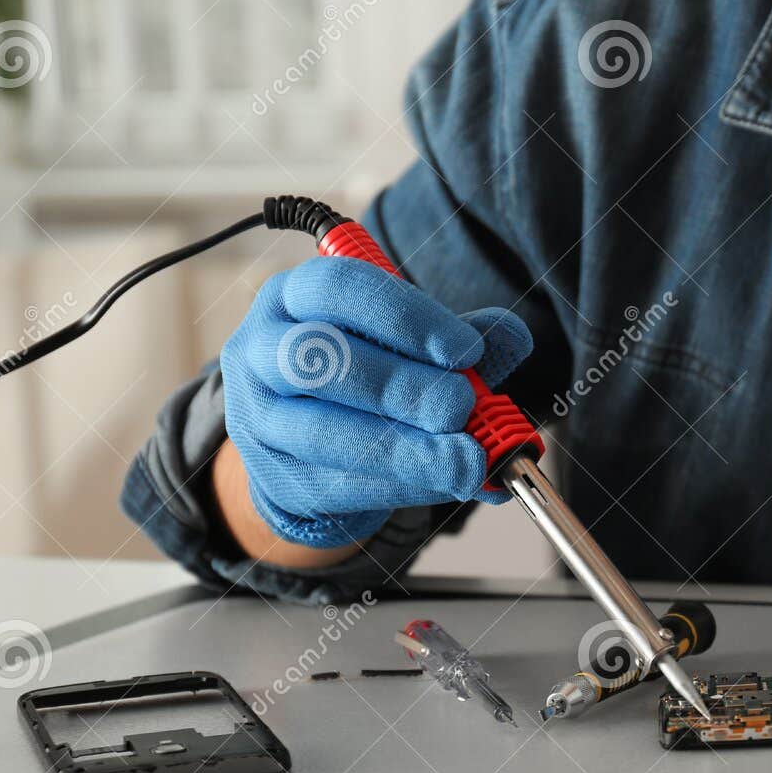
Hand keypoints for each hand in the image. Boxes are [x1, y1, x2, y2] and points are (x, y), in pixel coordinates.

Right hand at [221, 256, 531, 548]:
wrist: (307, 447)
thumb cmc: (363, 378)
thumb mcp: (405, 346)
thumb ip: (455, 340)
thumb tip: (513, 335)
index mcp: (294, 297)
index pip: (338, 288)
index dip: (404, 317)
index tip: (466, 350)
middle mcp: (261, 350)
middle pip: (318, 359)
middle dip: (402, 385)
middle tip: (463, 405)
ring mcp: (258, 417)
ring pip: (321, 431)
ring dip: (406, 447)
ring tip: (468, 457)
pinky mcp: (276, 477)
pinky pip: (337, 484)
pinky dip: (401, 484)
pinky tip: (446, 480)